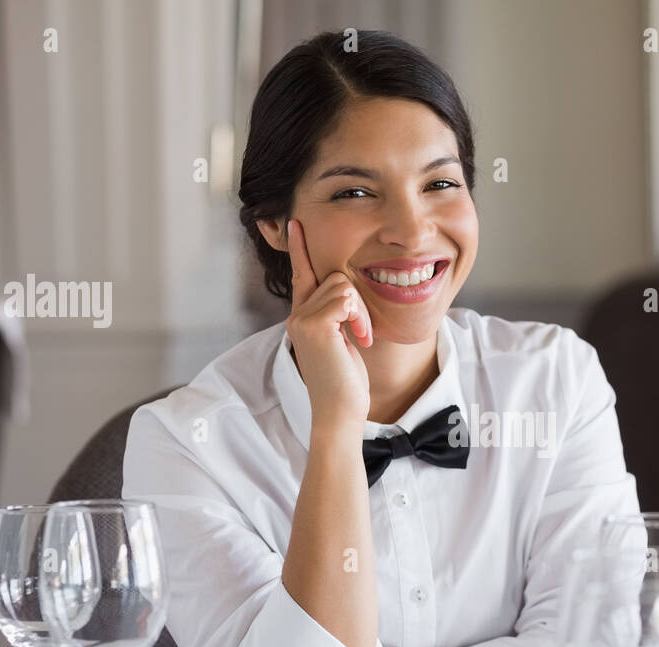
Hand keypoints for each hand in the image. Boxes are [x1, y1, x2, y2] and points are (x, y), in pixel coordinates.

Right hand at [286, 218, 372, 433]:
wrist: (340, 411)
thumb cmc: (345, 382)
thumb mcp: (341, 342)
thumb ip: (337, 316)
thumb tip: (347, 295)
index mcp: (302, 318)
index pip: (301, 275)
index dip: (300, 249)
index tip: (296, 224)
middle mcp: (297, 315)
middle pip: (333, 276)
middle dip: (357, 303)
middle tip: (361, 334)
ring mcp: (302, 319)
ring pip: (342, 285)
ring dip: (360, 311)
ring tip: (359, 338)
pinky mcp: (314, 325)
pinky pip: (346, 298)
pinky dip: (359, 317)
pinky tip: (359, 339)